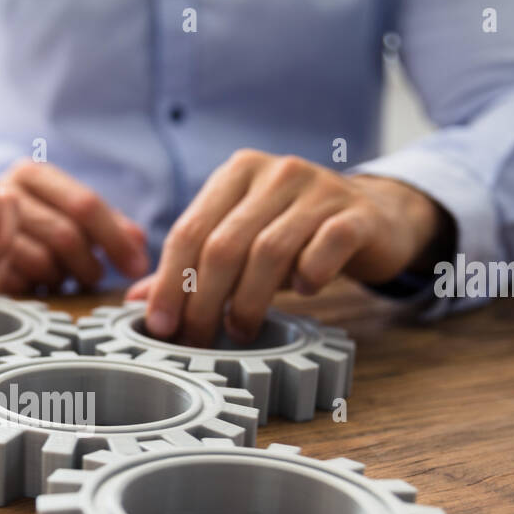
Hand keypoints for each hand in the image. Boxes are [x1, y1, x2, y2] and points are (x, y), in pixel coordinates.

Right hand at [0, 160, 148, 292]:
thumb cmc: (28, 231)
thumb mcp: (67, 218)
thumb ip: (104, 225)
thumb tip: (140, 243)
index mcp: (33, 174)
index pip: (85, 205)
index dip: (116, 239)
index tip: (137, 267)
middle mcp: (7, 191)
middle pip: (66, 236)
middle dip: (89, 266)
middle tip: (94, 280)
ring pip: (46, 262)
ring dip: (62, 280)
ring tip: (60, 280)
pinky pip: (22, 283)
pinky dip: (38, 290)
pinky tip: (38, 287)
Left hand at [138, 150, 450, 345]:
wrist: (375, 216)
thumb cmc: (297, 235)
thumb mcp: (240, 245)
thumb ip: (192, 268)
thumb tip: (137, 300)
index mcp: (236, 174)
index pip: (189, 230)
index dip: (169, 282)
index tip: (162, 327)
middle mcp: (275, 173)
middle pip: (224, 245)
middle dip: (204, 302)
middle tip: (198, 340)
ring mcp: (318, 188)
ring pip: (269, 251)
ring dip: (248, 301)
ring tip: (239, 331)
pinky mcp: (356, 213)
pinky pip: (325, 246)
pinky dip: (309, 275)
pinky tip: (302, 293)